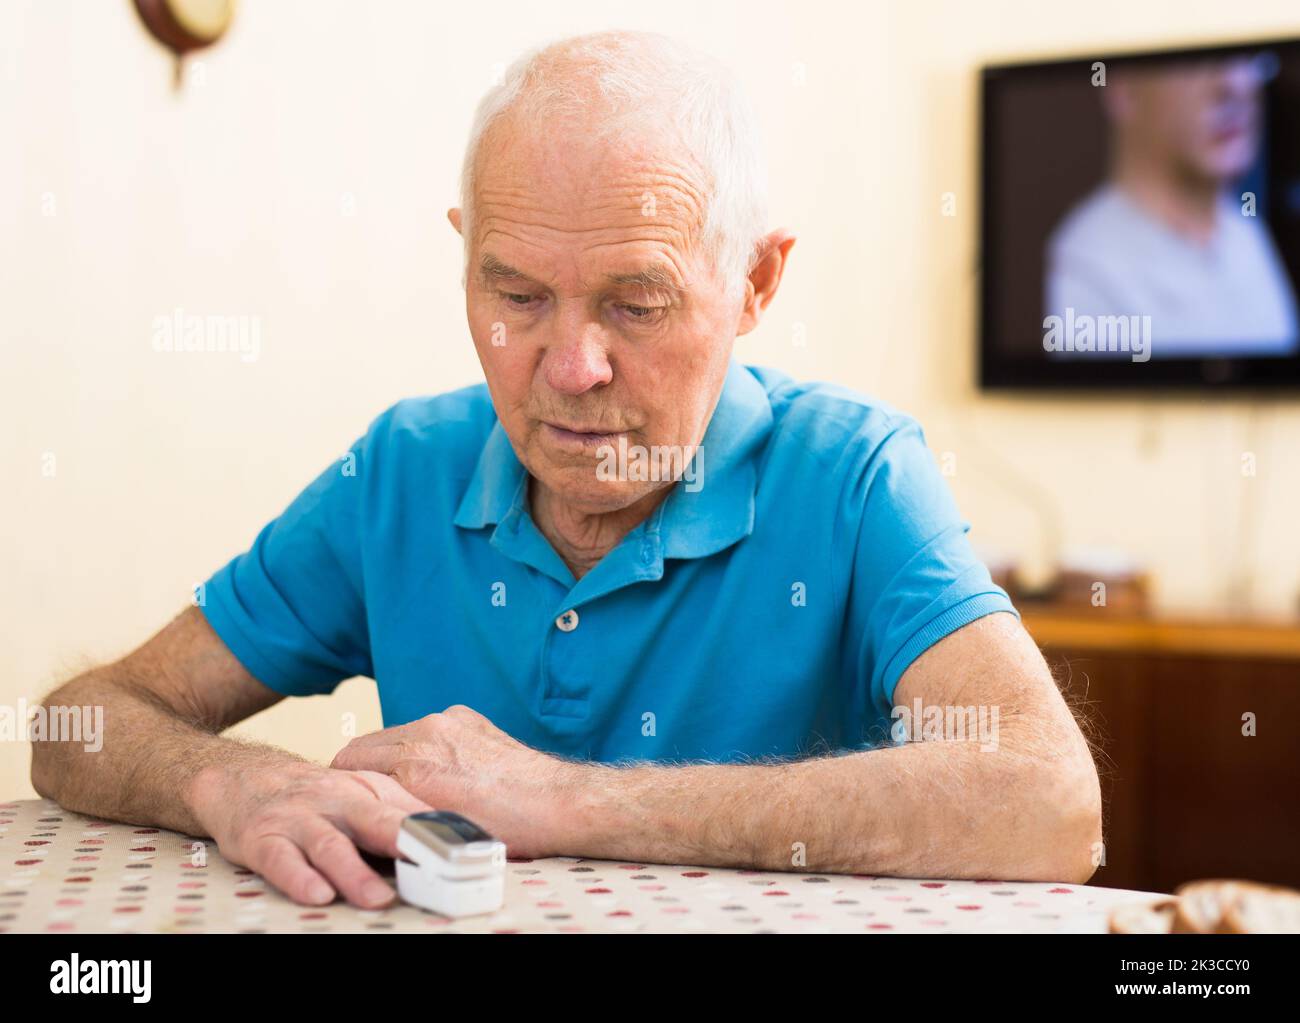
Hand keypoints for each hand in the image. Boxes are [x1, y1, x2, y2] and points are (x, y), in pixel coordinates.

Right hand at [188, 759, 430, 907]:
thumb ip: (404, 812)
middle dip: (403, 846)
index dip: (435, 832)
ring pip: (330, 845)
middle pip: (374, 822)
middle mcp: (335, 803)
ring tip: (377, 898)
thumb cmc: (318, 795)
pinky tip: (317, 895)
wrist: (247, 778)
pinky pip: (281, 859)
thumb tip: (453, 834)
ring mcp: (299, 819)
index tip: (464, 853)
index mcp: (367, 792)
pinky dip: (299, 878)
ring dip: (354, 873)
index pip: (407, 812)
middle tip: (431, 871)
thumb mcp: (365, 792)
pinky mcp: (263, 838)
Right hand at [330, 705, 579, 858]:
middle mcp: (426, 733)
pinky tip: (442, 771)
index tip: (344, 801)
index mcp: (413, 764)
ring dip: (394, 758)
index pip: (347, 762)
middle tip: (369, 797)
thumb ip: (395, 811)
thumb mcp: (437, 829)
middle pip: (367, 745)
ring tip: (408, 788)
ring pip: (397, 735)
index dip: (343, 785)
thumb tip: (370, 813)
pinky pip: (428, 729)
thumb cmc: (505, 826)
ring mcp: (448, 720)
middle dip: (363, 770)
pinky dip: (424, 746)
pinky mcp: (466, 717)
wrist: (557, 802)